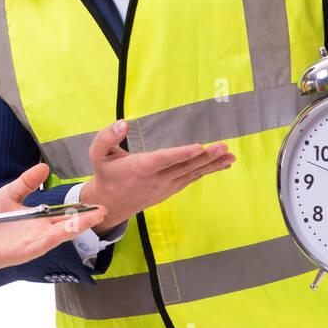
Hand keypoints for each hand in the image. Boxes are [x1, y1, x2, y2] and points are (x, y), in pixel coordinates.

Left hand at [0, 163, 109, 274]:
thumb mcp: (9, 194)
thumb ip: (26, 182)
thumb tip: (44, 167)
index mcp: (39, 221)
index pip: (65, 214)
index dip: (81, 209)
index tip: (97, 201)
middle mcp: (39, 233)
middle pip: (68, 226)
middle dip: (87, 219)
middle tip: (105, 209)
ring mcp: (33, 244)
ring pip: (60, 235)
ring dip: (77, 227)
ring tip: (95, 217)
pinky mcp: (23, 252)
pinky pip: (43, 243)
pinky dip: (56, 236)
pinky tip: (68, 229)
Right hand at [78, 121, 234, 233]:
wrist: (109, 204)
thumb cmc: (105, 174)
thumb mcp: (97, 154)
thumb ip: (106, 137)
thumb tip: (123, 123)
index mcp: (139, 168)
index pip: (163, 159)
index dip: (181, 154)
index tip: (198, 148)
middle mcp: (155, 180)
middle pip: (184, 167)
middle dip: (205, 157)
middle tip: (224, 147)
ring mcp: (165, 187)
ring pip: (191, 174)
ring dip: (211, 165)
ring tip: (230, 156)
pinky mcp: (170, 190)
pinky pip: (190, 179)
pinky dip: (206, 172)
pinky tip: (221, 165)